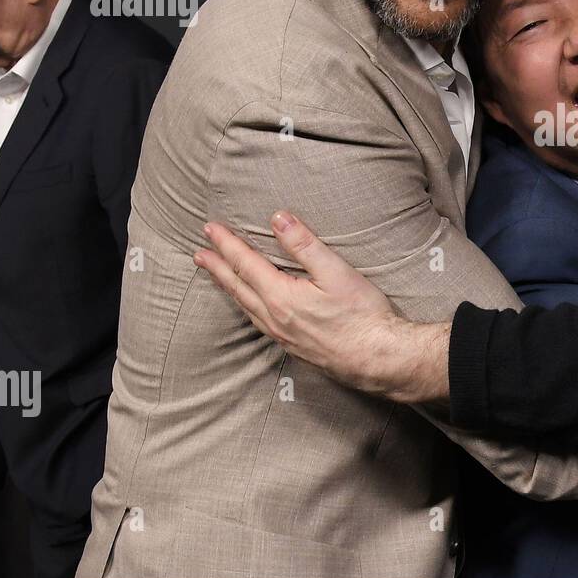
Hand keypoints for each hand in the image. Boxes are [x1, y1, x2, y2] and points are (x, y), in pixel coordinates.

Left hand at [194, 211, 448, 403]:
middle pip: (238, 287)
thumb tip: (278, 218)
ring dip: (228, 288)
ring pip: (245, 307)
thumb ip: (304, 245)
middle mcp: (274, 318)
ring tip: (217, 276)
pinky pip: (258, 322)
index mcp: (281, 296)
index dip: (226, 244)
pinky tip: (250, 307)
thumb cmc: (362, 315)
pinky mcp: (293, 347)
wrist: (377, 359)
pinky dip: (245, 307)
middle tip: (199, 254)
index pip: (246, 264)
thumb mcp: (336, 272)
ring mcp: (282, 335)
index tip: (210, 229)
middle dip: (217, 267)